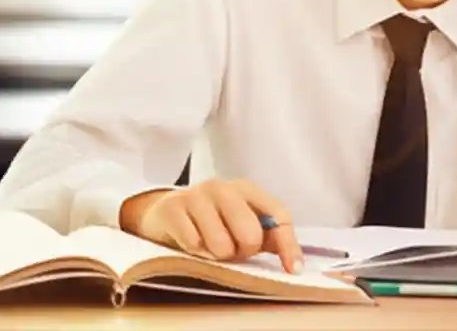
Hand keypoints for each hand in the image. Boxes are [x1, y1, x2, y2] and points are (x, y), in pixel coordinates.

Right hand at [119, 178, 304, 273]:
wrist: (162, 212)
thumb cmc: (210, 221)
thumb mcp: (241, 224)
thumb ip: (269, 238)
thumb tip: (294, 264)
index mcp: (246, 190)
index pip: (278, 216)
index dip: (288, 245)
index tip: (292, 270)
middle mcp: (223, 187)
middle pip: (250, 235)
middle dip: (242, 252)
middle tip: (231, 250)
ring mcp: (196, 195)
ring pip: (221, 246)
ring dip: (215, 256)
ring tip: (208, 246)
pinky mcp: (173, 208)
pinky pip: (194, 245)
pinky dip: (194, 252)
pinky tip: (189, 243)